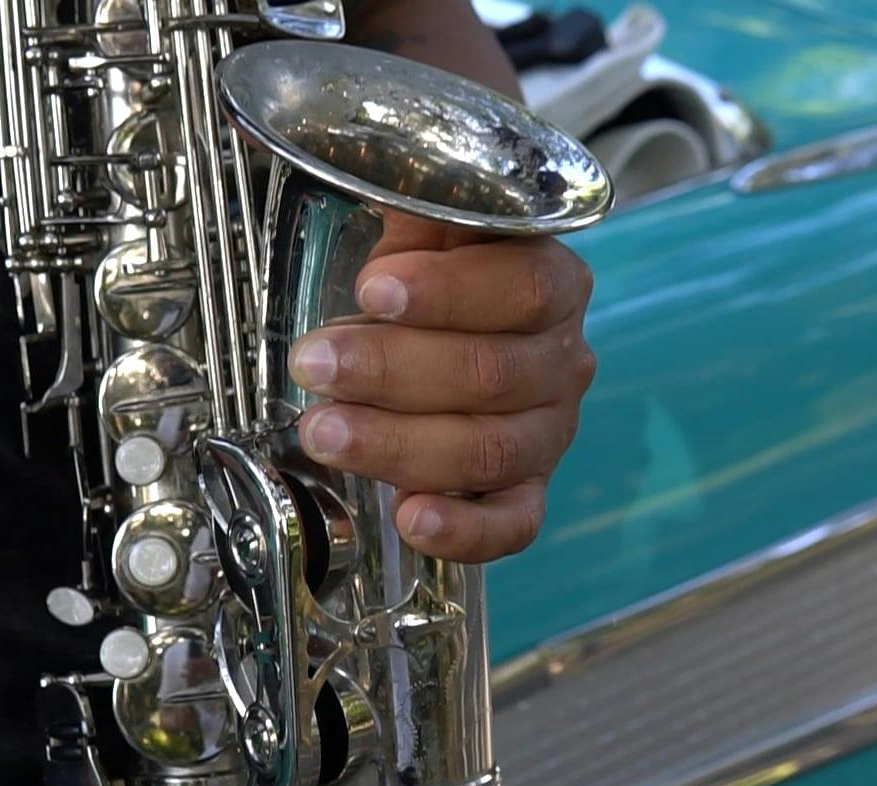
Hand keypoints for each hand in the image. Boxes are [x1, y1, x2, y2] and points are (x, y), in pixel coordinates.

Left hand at [287, 215, 597, 562]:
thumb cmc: (430, 266)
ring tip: (325, 434)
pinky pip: (514, 522)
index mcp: (551, 280)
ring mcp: (548, 430)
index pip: (519, 288)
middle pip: (493, 374)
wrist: (454, 308)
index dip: (447, 294)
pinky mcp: (527, 489)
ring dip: (401, 445)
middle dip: (392, 373)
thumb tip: (334, 162)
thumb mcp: (421, 223)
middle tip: (314, 364)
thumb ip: (403, 203)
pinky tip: (412, 519)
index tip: (372, 290)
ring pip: (492, 449)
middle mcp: (561, 358)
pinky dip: (466, 530)